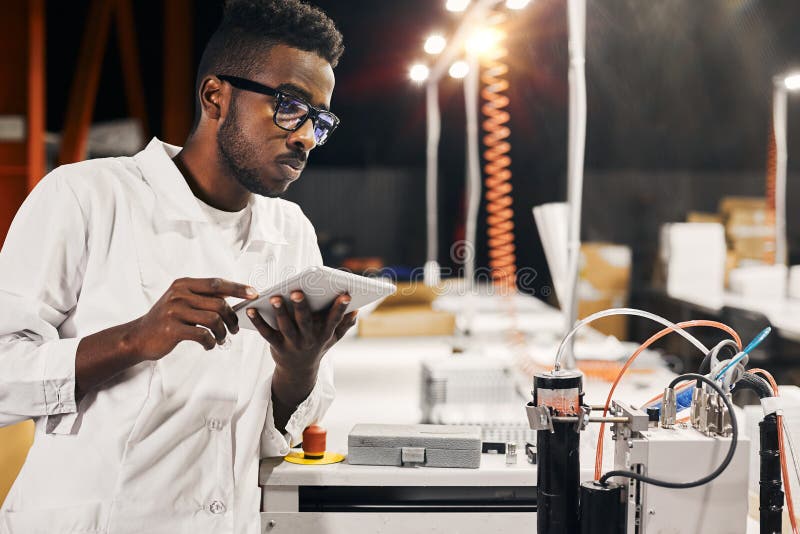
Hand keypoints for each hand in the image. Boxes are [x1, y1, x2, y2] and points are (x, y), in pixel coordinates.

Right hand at [129, 277, 257, 360]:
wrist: (138, 337)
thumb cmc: (165, 320)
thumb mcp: (181, 301)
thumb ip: (202, 297)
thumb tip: (231, 298)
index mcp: (183, 284)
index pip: (217, 283)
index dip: (237, 288)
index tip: (253, 294)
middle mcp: (179, 294)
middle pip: (219, 303)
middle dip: (231, 318)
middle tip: (234, 329)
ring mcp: (175, 311)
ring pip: (214, 319)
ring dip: (222, 332)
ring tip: (221, 339)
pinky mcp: (173, 329)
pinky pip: (203, 335)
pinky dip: (211, 342)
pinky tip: (209, 345)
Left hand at [246, 291, 357, 373]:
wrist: (298, 372)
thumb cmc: (317, 346)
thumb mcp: (332, 338)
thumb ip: (344, 325)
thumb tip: (356, 310)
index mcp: (324, 334)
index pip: (334, 320)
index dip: (340, 308)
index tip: (345, 294)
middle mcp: (309, 340)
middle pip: (305, 322)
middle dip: (302, 306)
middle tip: (298, 291)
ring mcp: (292, 344)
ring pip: (286, 327)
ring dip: (280, 312)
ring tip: (275, 298)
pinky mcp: (277, 346)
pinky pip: (266, 333)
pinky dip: (258, 322)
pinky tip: (251, 310)